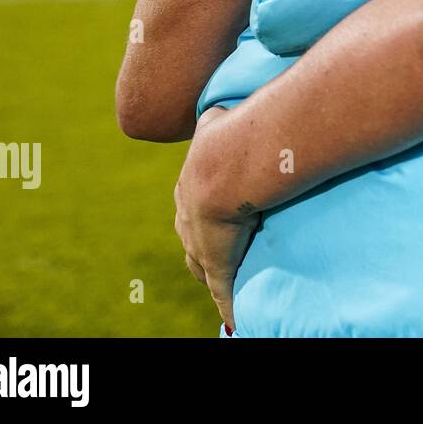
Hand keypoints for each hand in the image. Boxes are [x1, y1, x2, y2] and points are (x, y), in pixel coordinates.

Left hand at [174, 108, 257, 331]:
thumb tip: (216, 106)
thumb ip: (214, 117)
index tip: (211, 224)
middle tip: (216, 260)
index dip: (199, 220)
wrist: (226, 162)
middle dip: (201, 252)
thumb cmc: (227, 135)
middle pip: (190, 243)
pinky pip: (223, 291)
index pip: (189, 211)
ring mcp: (200, 243)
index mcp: (188, 186)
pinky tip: (235, 317)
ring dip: (212, 277)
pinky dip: (228, 305)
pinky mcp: (217, 264)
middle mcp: (188, 217)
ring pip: (202, 268)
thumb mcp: (214, 120)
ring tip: (226, 288)